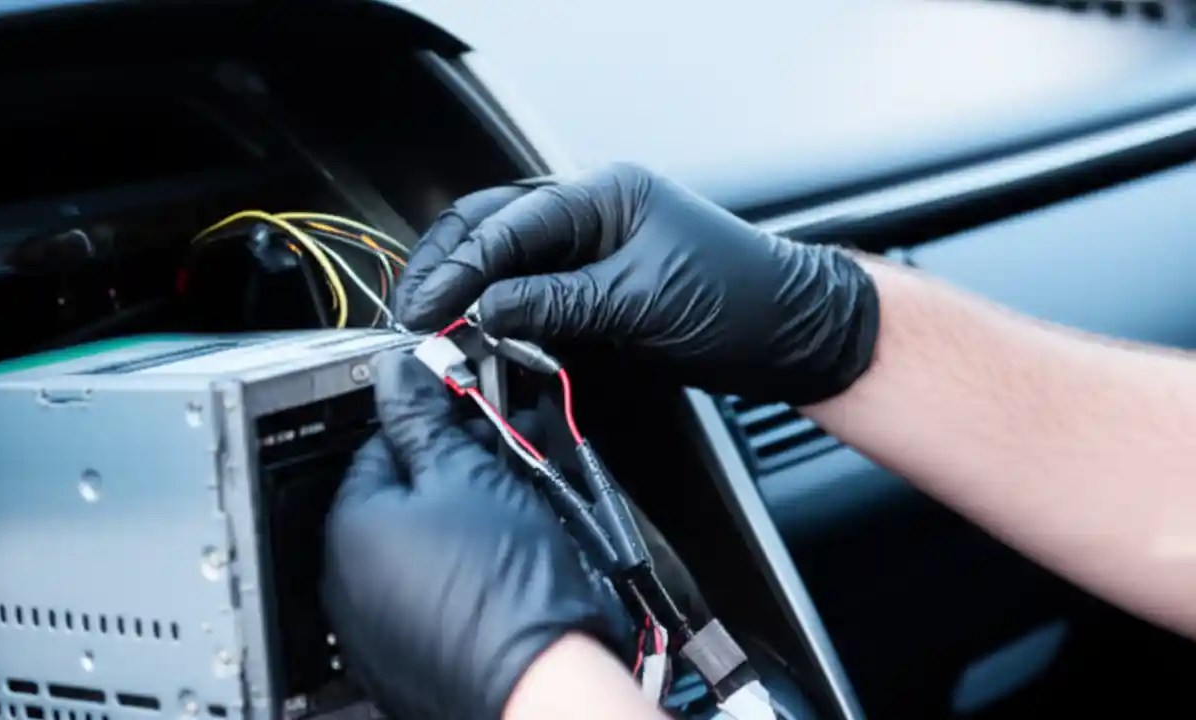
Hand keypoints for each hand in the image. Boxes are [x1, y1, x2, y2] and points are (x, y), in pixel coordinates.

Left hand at [320, 351, 627, 719]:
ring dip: (457, 520)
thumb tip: (398, 373)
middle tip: (504, 462)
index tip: (475, 419)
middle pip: (400, 496)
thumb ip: (423, 417)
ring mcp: (373, 626)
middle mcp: (347, 580)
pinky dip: (456, 572)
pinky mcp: (404, 658)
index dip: (438, 423)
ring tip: (512, 514)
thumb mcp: (466, 473)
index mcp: (350, 525)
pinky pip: (425, 594)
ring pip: (415, 546)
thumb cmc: (507, 585)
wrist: (541, 682)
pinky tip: (500, 567)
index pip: (383, 443)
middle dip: (453, 470)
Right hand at [395, 163, 879, 404]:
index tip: (428, 307)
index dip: (462, 269)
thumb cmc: (743, 301)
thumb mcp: (641, 302)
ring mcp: (594, 252)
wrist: (795, 336)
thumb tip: (485, 308)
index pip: (511, 226)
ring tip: (434, 323)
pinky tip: (479, 332)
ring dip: (469, 290)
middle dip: (449, 268)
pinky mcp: (599, 290)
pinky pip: (534, 294)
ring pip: (508, 261)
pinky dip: (501, 313)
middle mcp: (594, 215)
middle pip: (496, 229)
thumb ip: (557, 303)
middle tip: (414, 312)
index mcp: (605, 196)